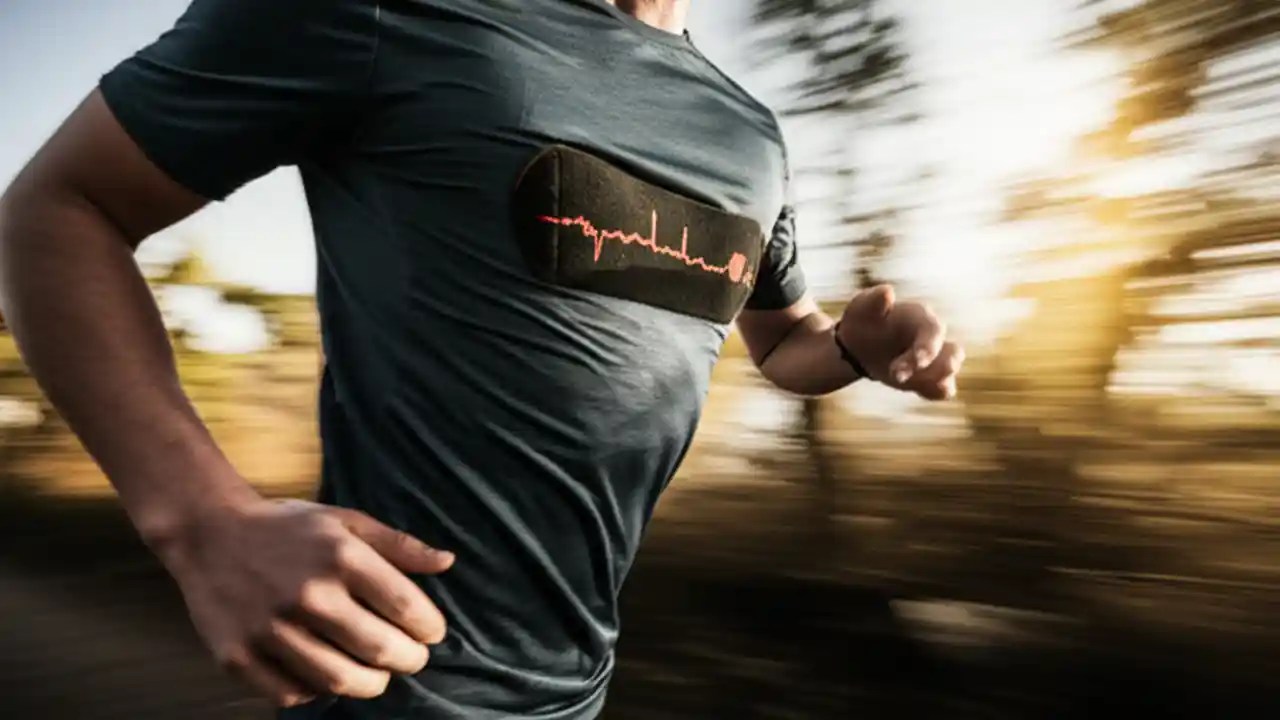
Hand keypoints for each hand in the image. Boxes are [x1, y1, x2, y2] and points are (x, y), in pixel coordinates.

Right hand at [157, 497, 454, 707]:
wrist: (208, 533)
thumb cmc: (288, 528)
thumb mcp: (345, 521)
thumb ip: (399, 544)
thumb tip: (449, 562)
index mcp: (340, 557)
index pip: (406, 606)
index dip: (429, 627)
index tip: (433, 633)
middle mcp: (308, 594)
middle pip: (379, 649)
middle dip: (409, 660)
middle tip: (413, 658)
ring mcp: (270, 629)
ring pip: (340, 680)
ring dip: (371, 684)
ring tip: (378, 675)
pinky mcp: (238, 656)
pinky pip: (292, 693)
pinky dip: (317, 692)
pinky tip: (328, 676)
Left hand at [837, 284, 964, 399]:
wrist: (858, 345)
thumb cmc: (864, 321)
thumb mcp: (862, 308)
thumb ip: (874, 300)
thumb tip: (887, 292)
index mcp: (921, 317)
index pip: (934, 331)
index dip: (928, 348)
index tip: (917, 363)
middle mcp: (934, 337)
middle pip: (952, 352)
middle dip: (934, 368)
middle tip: (898, 377)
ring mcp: (935, 358)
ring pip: (950, 370)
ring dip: (932, 380)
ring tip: (901, 382)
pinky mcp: (930, 377)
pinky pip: (943, 388)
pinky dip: (935, 391)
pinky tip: (915, 390)